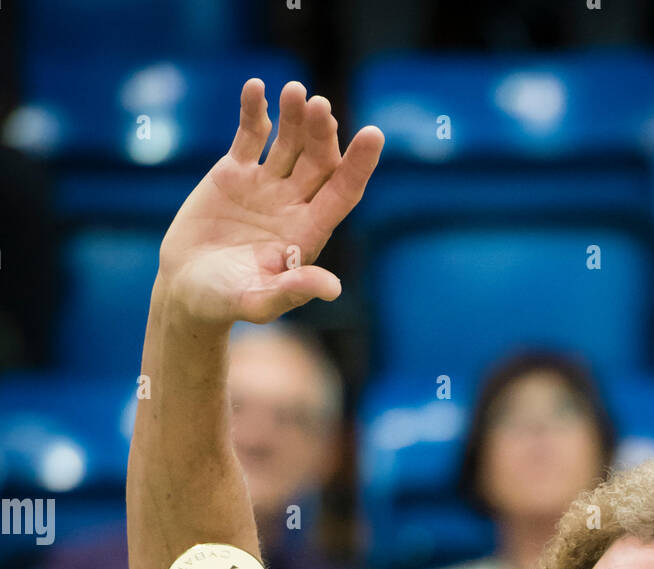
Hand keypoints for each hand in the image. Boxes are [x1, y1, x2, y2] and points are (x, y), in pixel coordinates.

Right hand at [157, 78, 384, 324]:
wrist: (185, 289)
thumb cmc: (225, 303)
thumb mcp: (259, 301)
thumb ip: (293, 290)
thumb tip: (333, 288)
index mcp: (308, 233)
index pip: (343, 193)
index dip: (359, 165)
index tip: (374, 134)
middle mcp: (294, 204)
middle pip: (319, 161)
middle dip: (322, 133)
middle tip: (319, 107)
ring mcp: (266, 185)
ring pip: (288, 142)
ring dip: (294, 116)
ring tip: (293, 91)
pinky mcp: (235, 172)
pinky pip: (250, 134)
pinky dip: (253, 110)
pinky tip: (255, 87)